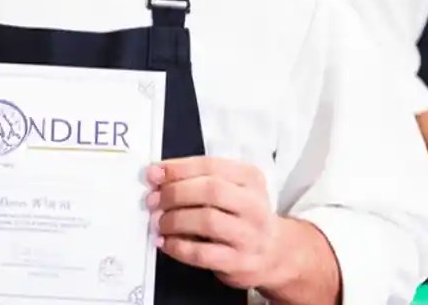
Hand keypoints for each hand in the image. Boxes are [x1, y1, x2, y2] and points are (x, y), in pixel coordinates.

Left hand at [146, 156, 287, 290]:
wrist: (274, 253)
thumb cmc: (244, 216)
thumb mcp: (235, 189)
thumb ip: (202, 180)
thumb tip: (159, 177)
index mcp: (250, 178)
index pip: (210, 166)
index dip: (178, 169)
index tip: (154, 174)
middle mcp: (253, 204)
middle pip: (210, 191)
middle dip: (174, 194)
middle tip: (153, 200)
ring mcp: (248, 235)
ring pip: (207, 221)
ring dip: (174, 220)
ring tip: (159, 222)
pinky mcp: (239, 262)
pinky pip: (203, 253)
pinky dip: (178, 247)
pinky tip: (166, 243)